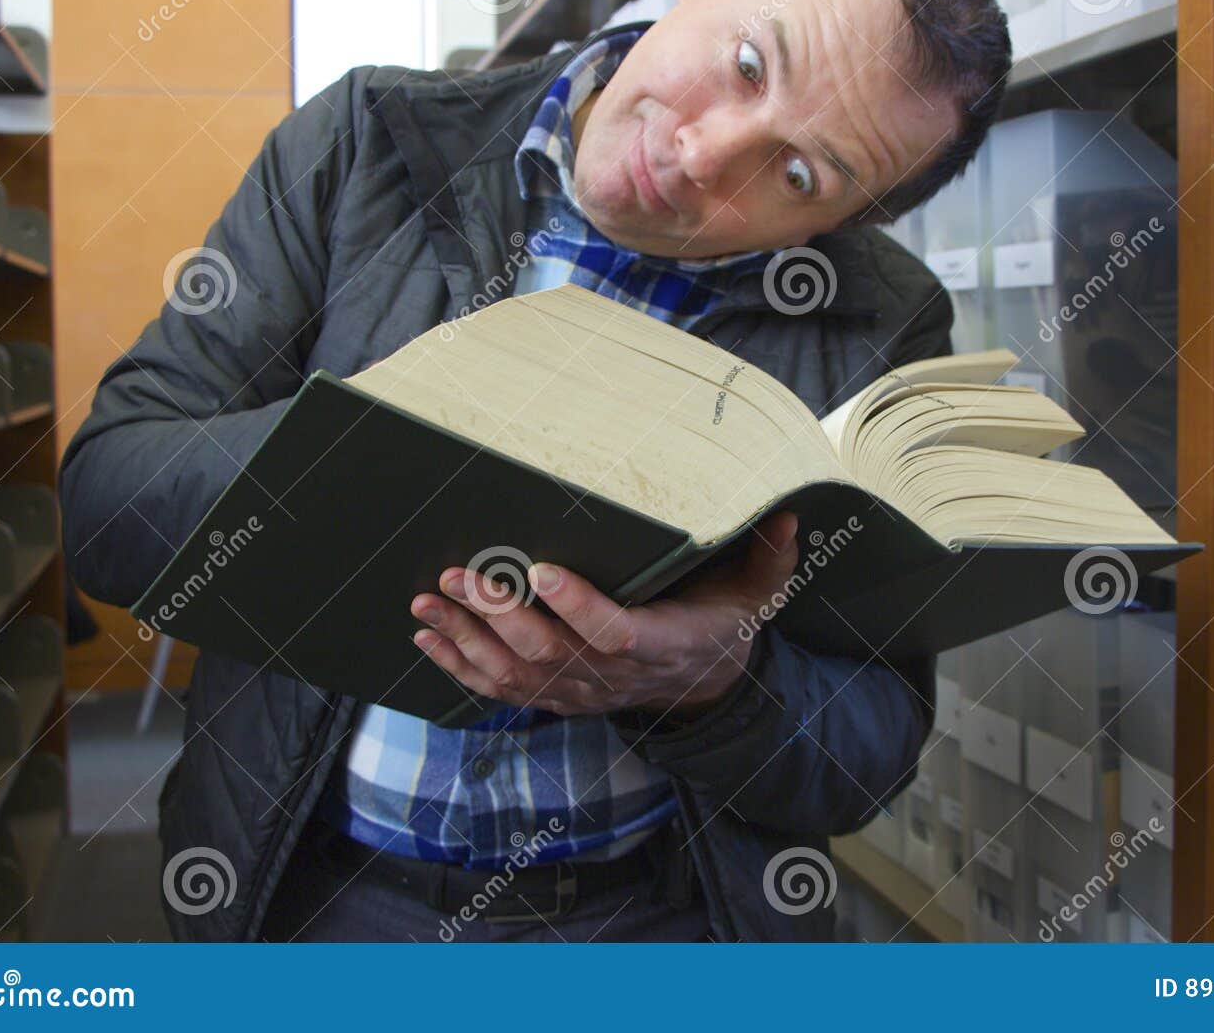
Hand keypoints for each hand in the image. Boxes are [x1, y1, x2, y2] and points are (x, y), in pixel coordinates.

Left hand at [408, 511, 800, 716]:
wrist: (701, 689)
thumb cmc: (719, 624)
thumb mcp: (754, 595)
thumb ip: (768, 558)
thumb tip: (787, 516)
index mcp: (660, 644)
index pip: (616, 633)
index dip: (578, 608)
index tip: (541, 571)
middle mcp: (612, 675)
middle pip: (551, 654)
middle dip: (501, 616)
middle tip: (463, 575)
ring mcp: (579, 692)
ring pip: (515, 675)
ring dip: (467, 639)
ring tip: (428, 601)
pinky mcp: (555, 697)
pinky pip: (500, 691)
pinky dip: (458, 667)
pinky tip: (426, 637)